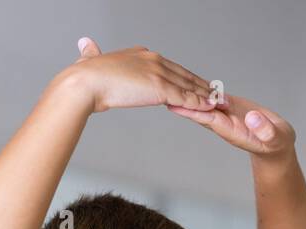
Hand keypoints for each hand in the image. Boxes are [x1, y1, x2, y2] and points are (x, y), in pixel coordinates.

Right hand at [70, 38, 216, 115]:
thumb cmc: (86, 76)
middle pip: (185, 74)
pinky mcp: (160, 87)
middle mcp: (153, 60)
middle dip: (202, 85)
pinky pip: (185, 97)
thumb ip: (93, 54)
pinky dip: (199, 103)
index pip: (171, 67)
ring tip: (220, 102)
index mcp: (141, 55)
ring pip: (188, 86)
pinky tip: (210, 108)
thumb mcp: (92, 61)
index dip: (185, 76)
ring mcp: (158, 73)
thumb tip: (85, 45)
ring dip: (206, 95)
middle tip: (217, 92)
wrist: (85, 82)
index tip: (196, 83)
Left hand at [167, 89, 294, 157]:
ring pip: (201, 102)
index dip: (191, 110)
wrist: (276, 147)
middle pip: (197, 110)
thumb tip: (252, 117)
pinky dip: (198, 89)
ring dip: (184, 94)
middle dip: (178, 101)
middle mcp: (223, 122)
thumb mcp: (275, 138)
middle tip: (157, 91)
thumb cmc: (277, 145)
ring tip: (163, 83)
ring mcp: (225, 114)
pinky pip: (210, 97)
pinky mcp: (230, 106)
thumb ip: (265, 129)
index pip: (208, 118)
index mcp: (232, 130)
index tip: (174, 104)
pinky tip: (184, 81)